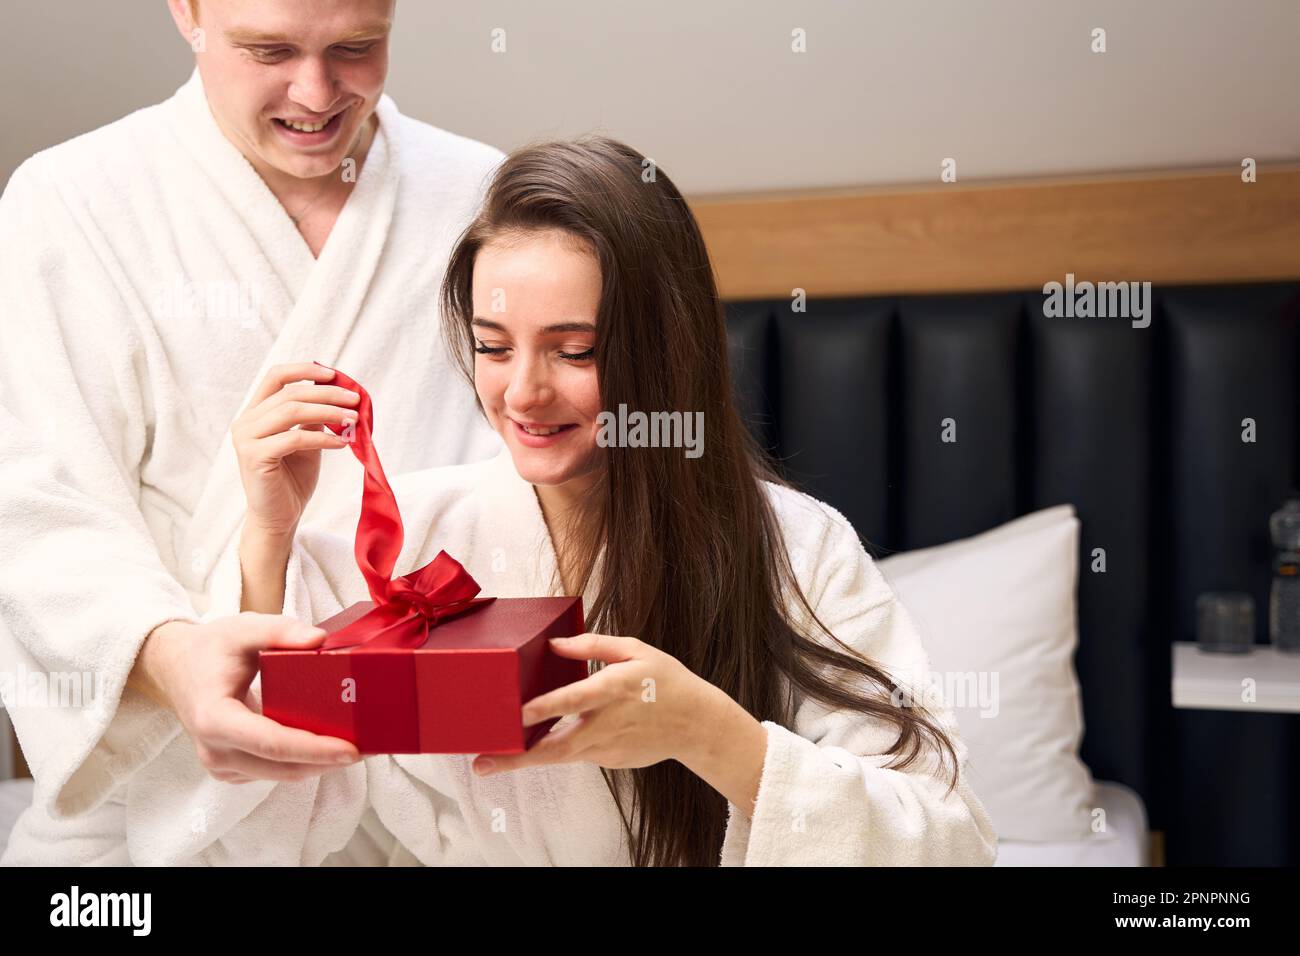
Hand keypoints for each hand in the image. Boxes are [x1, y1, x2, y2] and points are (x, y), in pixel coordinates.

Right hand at [142, 615, 360, 782]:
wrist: (176, 668)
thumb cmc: (211, 648)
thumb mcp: (244, 628)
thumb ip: (281, 630)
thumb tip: (320, 640)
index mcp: (213, 718)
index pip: (271, 742)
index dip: (313, 748)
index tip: (351, 749)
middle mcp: (214, 750)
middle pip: (281, 766)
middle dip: (327, 760)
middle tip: (369, 746)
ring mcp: (221, 765)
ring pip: (281, 774)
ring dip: (319, 764)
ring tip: (358, 747)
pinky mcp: (231, 769)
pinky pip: (273, 773)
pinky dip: (302, 763)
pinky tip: (328, 747)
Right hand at [231, 362, 359, 537]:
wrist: (278, 518)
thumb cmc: (292, 479)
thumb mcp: (305, 441)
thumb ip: (312, 418)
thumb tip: (337, 393)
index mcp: (255, 413)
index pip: (275, 377)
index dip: (304, 370)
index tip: (333, 374)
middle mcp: (246, 422)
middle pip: (290, 393)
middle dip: (327, 393)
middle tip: (355, 399)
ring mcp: (246, 439)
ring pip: (292, 411)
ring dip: (328, 412)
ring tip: (354, 419)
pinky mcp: (255, 457)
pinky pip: (294, 438)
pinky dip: (322, 438)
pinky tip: (342, 442)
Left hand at [471, 633, 725, 775]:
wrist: (698, 725)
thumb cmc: (666, 682)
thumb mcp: (636, 650)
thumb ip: (594, 645)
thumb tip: (556, 643)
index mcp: (613, 689)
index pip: (572, 700)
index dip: (543, 709)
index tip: (516, 715)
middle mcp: (606, 723)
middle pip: (556, 746)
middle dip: (517, 758)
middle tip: (482, 764)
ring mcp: (607, 748)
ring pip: (559, 756)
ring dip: (525, 759)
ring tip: (491, 762)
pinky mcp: (609, 760)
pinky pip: (577, 752)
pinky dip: (555, 749)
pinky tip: (537, 743)